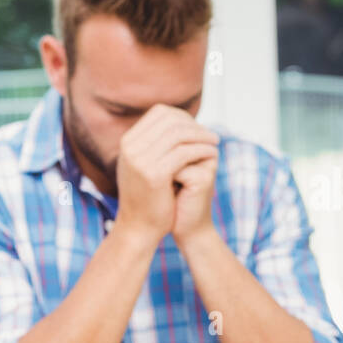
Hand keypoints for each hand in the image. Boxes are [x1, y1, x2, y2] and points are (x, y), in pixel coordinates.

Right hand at [113, 104, 219, 243]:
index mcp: (127, 142)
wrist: (138, 229)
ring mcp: (140, 160)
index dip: (183, 117)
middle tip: (211, 136)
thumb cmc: (147, 197)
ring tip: (215, 143)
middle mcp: (130, 147)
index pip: (159, 113)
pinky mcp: (154, 174)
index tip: (198, 129)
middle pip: (170, 121)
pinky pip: (184, 152)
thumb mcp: (143, 165)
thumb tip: (174, 118)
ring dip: (202, 136)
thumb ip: (153, 143)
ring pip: (179, 134)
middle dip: (195, 125)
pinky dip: (201, 150)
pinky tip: (211, 155)